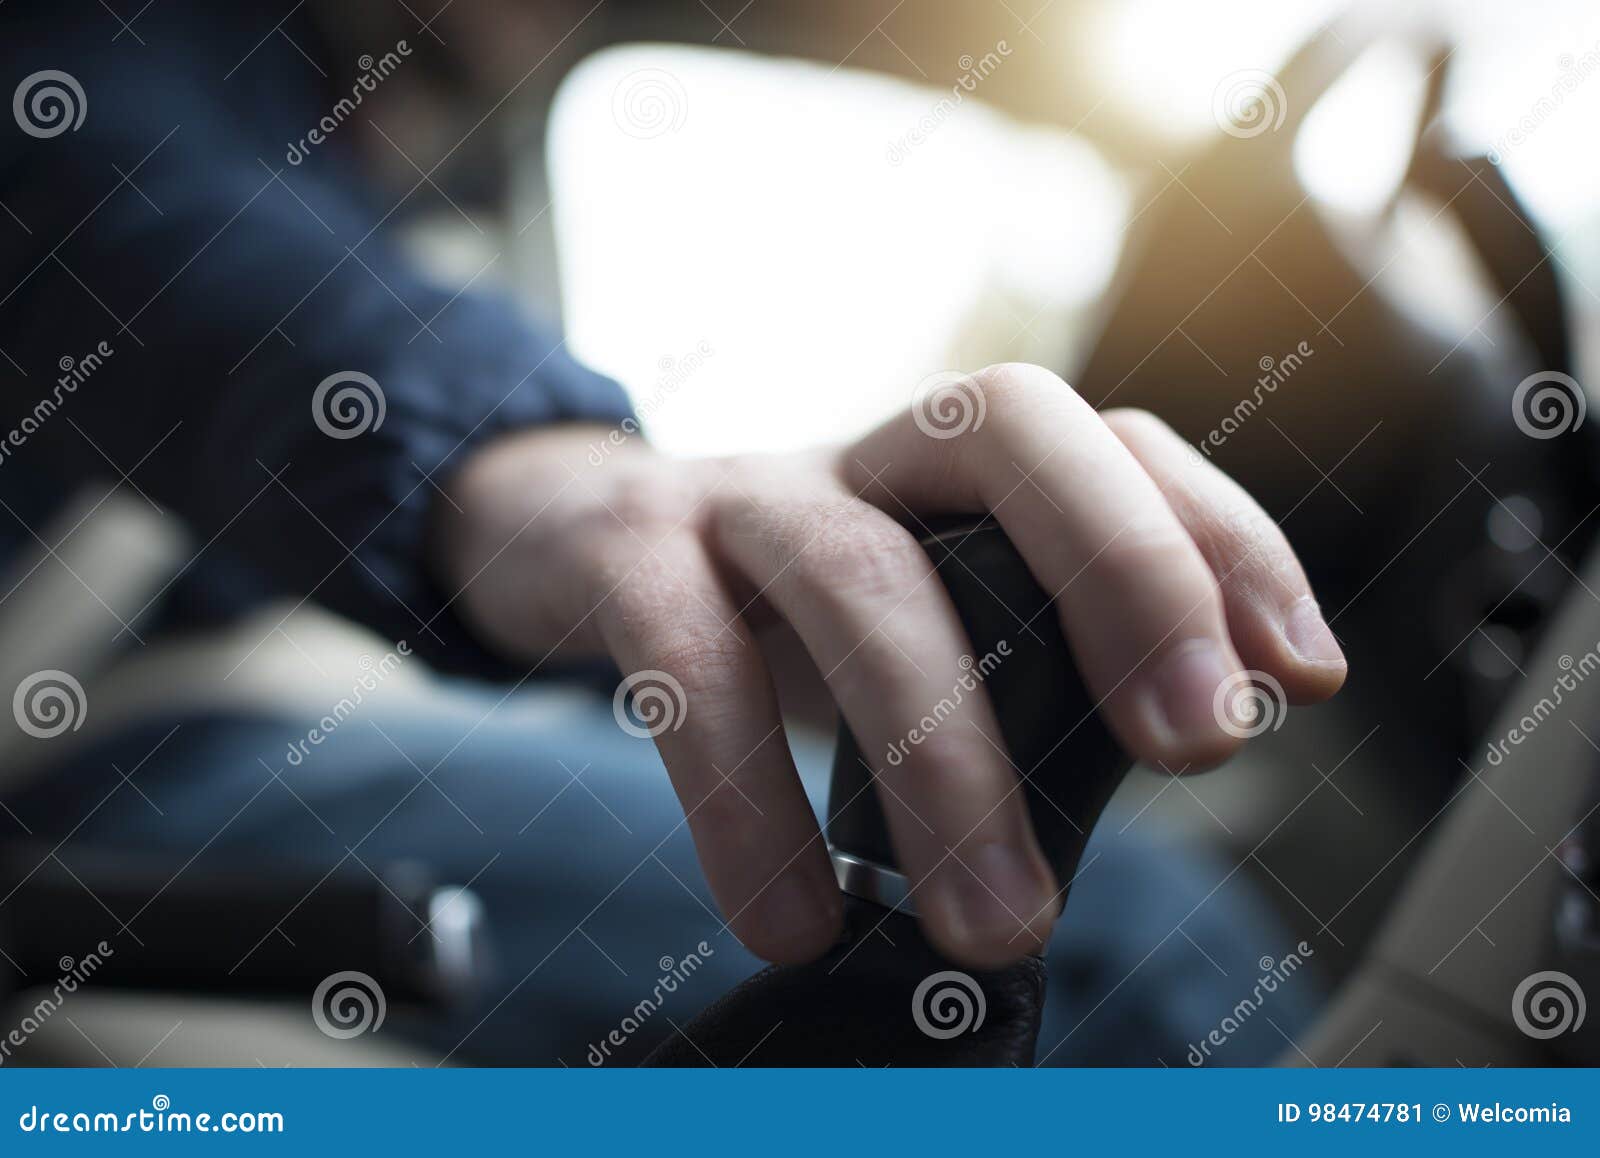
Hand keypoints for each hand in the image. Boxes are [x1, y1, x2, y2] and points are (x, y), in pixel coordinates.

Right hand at [433, 364, 1345, 967]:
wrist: (579, 540)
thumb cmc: (795, 602)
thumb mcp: (930, 604)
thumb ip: (1048, 647)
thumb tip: (1213, 725)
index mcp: (957, 467)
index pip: (1118, 440)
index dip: (1224, 538)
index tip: (1295, 680)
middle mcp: (865, 454)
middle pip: (1010, 429)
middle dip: (1125, 577)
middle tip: (1195, 751)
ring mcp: (744, 495)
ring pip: (858, 574)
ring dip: (942, 754)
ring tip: (998, 921)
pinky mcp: (629, 559)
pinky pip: (687, 667)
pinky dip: (745, 803)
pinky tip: (792, 921)